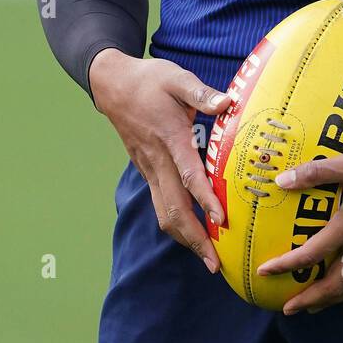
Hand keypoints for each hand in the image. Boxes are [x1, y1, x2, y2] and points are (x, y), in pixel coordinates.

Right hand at [89, 49, 232, 272]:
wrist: (113, 85)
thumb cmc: (150, 80)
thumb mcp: (177, 78)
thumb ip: (202, 93)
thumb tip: (228, 103)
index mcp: (170, 138)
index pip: (189, 176)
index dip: (206, 200)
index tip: (222, 221)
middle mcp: (158, 160)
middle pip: (174, 209)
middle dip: (195, 238)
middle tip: (216, 263)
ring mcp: (149, 168)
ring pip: (164, 212)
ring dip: (185, 237)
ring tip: (208, 257)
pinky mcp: (147, 170)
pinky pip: (160, 203)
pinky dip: (176, 222)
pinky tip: (192, 232)